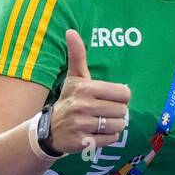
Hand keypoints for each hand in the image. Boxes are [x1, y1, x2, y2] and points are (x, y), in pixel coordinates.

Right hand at [49, 29, 130, 153]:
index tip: (108, 98)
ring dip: (113, 126)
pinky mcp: (82, 143)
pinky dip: (107, 138)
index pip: (124, 93)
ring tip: (98, 122)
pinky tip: (94, 133)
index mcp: (85, 88)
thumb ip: (77, 55)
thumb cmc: (70, 99)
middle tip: (102, 112)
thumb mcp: (74, 78)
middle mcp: (82, 105)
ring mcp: (80, 125)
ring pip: (118, 126)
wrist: (49, 130)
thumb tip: (71, 31)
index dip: (121, 97)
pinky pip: (111, 139)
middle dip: (116, 112)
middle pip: (123, 111)